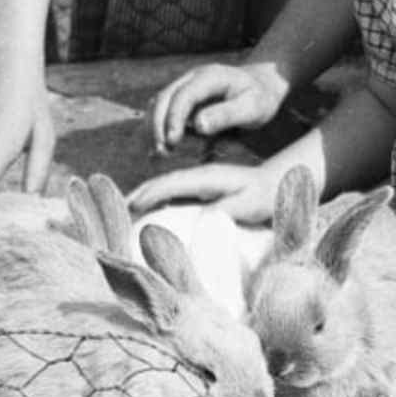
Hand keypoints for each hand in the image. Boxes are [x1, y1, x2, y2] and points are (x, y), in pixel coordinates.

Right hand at [127, 162, 280, 225]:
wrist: (278, 182)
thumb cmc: (264, 196)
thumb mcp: (246, 205)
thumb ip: (224, 211)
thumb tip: (200, 221)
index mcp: (207, 177)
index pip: (172, 184)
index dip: (150, 194)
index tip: (131, 205)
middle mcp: (200, 176)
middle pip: (162, 182)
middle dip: (139, 194)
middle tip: (117, 209)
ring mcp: (201, 180)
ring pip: (166, 186)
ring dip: (145, 195)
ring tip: (124, 209)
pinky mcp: (203, 187)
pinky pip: (175, 192)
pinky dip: (158, 198)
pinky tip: (150, 209)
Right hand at [149, 61, 287, 153]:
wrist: (263, 86)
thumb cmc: (260, 97)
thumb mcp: (252, 107)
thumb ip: (226, 115)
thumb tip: (199, 125)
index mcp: (210, 77)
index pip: (183, 95)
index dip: (174, 118)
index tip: (172, 141)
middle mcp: (193, 78)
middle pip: (164, 98)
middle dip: (158, 125)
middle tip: (160, 151)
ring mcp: (186, 86)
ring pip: (159, 103)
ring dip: (155, 127)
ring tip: (158, 152)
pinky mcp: (184, 97)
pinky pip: (164, 110)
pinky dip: (160, 127)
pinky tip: (162, 146)